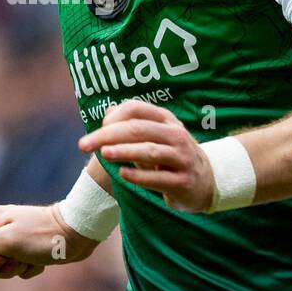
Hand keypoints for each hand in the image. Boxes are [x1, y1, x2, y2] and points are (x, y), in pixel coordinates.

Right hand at [0, 203, 98, 279]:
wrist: (75, 234)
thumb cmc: (41, 235)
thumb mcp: (6, 240)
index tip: (5, 257)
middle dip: (4, 267)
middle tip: (21, 258)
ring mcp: (12, 240)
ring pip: (2, 269)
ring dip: (18, 269)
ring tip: (33, 257)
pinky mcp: (26, 251)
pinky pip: (18, 270)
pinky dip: (30, 269)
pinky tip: (41, 260)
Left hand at [78, 99, 215, 212]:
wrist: (207, 181)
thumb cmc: (171, 155)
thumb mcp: (157, 134)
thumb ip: (133, 123)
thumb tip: (108, 113)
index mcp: (166, 120)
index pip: (136, 109)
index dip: (114, 116)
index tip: (98, 129)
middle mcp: (176, 135)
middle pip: (138, 129)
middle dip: (108, 135)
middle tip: (84, 144)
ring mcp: (182, 158)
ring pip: (150, 151)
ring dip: (124, 151)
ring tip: (104, 153)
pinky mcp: (183, 182)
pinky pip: (159, 178)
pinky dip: (139, 176)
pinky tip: (122, 174)